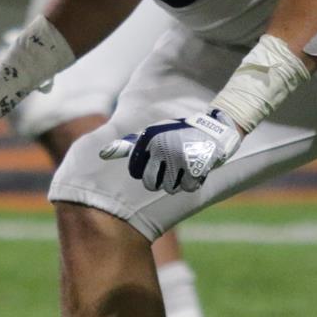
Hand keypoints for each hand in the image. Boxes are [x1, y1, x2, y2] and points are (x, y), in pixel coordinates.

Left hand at [100, 109, 244, 193]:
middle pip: (151, 184)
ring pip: (170, 188)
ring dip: (177, 182)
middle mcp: (162, 148)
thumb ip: (128, 145)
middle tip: (169, 172)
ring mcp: (179, 158)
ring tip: (183, 167)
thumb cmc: (177, 134)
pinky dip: (192, 182)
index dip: (145, 173)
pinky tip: (195, 170)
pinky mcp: (195, 167)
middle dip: (159, 181)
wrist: (213, 129)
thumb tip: (103, 154)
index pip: (136, 171)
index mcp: (149, 139)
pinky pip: (188, 187)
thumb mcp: (152, 135)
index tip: (156, 167)